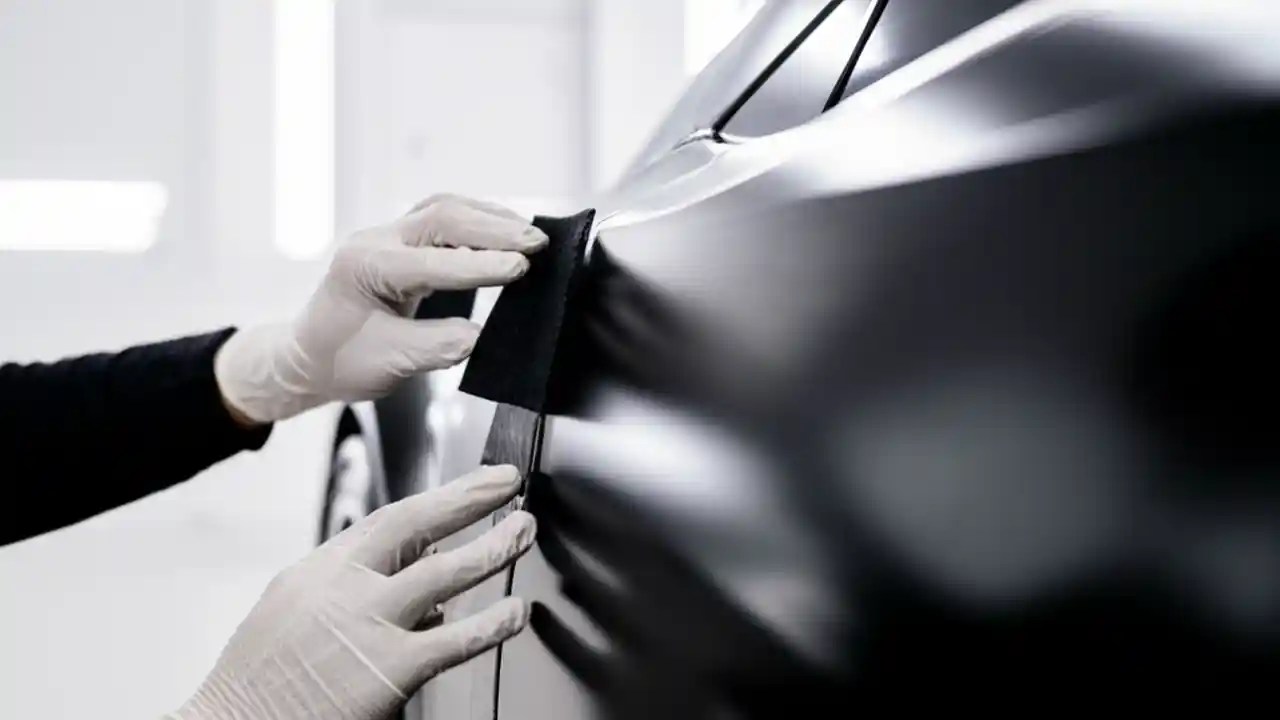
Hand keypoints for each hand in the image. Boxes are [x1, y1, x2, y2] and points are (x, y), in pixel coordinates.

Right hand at [170, 465, 535, 719]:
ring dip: (492, 549)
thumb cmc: (262, 680)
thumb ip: (354, 586)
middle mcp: (343, 588)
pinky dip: (491, 624)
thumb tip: (422, 573)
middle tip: (510, 486)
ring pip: (443, 573)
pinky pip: (455, 640)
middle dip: (470, 500)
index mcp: (321, 569)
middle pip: (417, 527)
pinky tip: (515, 613)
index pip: (392, 518)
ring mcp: (367, 626)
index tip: (482, 481)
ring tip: (522, 532)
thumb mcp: (297, 610)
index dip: (446, 495)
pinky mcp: (389, 671)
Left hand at [215, 194, 547, 423]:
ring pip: (445, 209)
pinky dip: (479, 223)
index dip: (479, 266)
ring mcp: (388, 236)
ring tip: (529, 234)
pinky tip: (504, 233)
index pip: (431, 261)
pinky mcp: (402, 241)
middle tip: (536, 242)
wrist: (310, 357)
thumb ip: (436, 346)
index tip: (521, 268)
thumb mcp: (389, 363)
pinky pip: (444, 218)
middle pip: (442, 217)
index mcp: (365, 267)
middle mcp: (375, 241)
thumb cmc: (341, 360)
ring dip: (490, 219)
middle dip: (493, 228)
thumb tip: (480, 335)